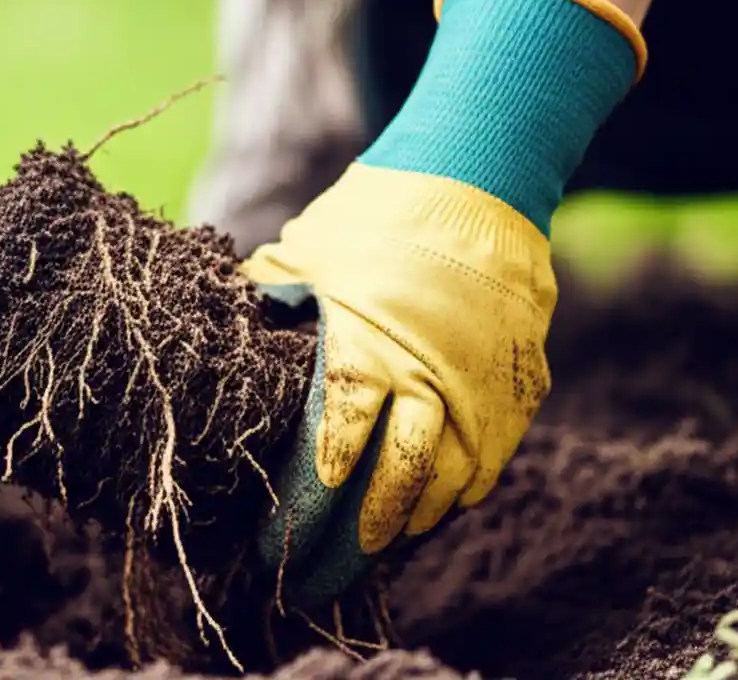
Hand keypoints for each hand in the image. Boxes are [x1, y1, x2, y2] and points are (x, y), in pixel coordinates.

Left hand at [244, 164, 556, 605]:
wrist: (475, 180)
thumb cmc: (375, 216)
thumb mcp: (306, 250)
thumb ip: (266, 299)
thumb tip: (215, 335)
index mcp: (371, 337)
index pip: (348, 418)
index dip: (330, 465)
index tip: (312, 499)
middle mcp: (432, 366)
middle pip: (407, 466)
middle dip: (375, 520)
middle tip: (347, 557)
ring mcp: (485, 378)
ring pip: (457, 472)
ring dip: (422, 512)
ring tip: (391, 539)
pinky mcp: (522, 380)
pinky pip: (497, 453)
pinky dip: (468, 486)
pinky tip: (442, 505)